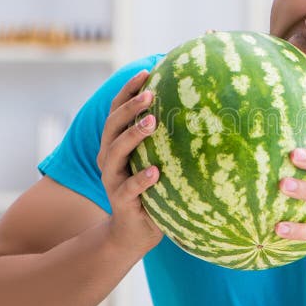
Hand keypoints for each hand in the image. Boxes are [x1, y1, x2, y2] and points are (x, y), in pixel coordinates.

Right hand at [97, 69, 163, 256]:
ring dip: (134, 135)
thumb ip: (165, 138)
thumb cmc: (152, 189)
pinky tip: (156, 171)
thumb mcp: (156, 159)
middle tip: (152, 94)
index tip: (146, 72)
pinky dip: (141, 178)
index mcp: (115, 144)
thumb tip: (195, 106)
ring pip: (116, 152)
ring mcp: (112, 180)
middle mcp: (109, 159)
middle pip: (113, 126)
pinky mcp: (121, 202)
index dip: (128, 91)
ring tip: (153, 122)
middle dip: (130, 108)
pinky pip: (129, 188)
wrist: (134, 232)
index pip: (117, 111)